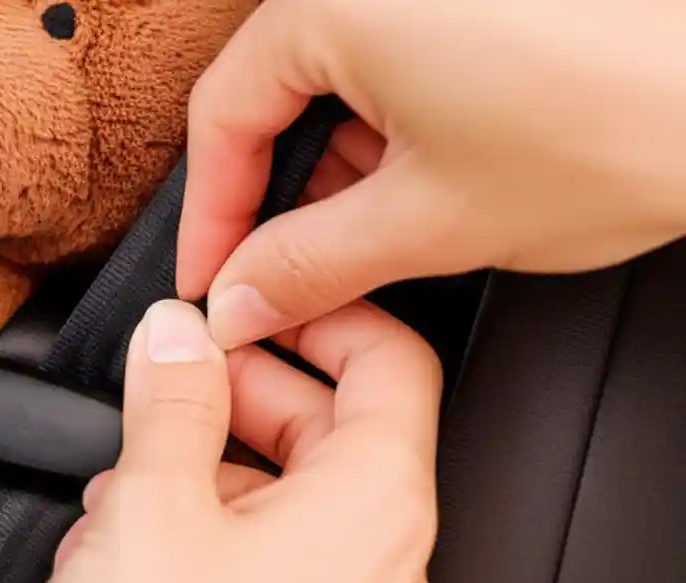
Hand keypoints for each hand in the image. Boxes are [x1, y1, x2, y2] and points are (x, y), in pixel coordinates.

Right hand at [29, 300, 441, 582]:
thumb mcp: (153, 511)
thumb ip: (171, 402)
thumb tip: (177, 334)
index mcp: (373, 505)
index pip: (389, 359)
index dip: (317, 311)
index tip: (247, 300)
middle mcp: (382, 561)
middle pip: (332, 427)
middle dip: (239, 396)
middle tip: (164, 387)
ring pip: (289, 498)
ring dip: (206, 471)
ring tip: (123, 490)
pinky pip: (270, 565)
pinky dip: (208, 536)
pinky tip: (130, 556)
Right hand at [177, 0, 685, 346]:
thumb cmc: (623, 127)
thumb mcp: (430, 223)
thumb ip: (307, 268)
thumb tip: (238, 299)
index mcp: (341, 5)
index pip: (225, 116)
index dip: (212, 216)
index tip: (214, 281)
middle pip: (275, 96)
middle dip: (278, 199)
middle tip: (280, 279)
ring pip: (338, 81)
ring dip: (338, 171)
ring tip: (369, 241)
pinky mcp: (477, 1)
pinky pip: (396, 58)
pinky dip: (391, 130)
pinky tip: (420, 185)